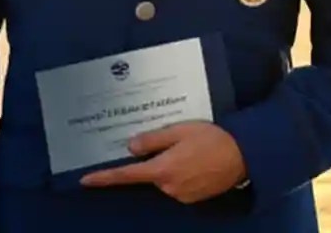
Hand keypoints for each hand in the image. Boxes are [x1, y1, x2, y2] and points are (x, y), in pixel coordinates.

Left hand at [79, 121, 246, 203]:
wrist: (245, 156)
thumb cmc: (212, 139)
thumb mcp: (179, 131)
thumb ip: (152, 140)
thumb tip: (130, 147)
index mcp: (162, 169)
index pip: (127, 175)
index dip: (105, 177)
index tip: (85, 180)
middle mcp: (169, 187)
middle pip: (148, 174)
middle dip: (152, 160)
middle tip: (172, 143)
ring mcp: (181, 195)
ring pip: (163, 179)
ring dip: (167, 165)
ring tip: (188, 149)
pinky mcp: (193, 198)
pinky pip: (177, 184)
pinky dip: (180, 173)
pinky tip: (194, 160)